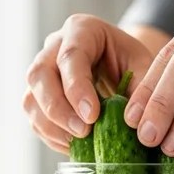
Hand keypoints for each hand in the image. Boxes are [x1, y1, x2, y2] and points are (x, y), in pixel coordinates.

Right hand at [23, 14, 154, 152]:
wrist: (116, 64)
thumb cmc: (128, 60)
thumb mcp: (143, 64)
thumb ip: (140, 86)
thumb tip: (131, 120)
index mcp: (81, 30)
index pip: (70, 57)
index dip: (77, 88)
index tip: (92, 116)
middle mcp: (52, 47)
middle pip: (39, 75)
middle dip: (58, 108)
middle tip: (82, 131)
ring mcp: (40, 71)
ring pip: (30, 99)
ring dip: (51, 125)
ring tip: (77, 142)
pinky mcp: (36, 95)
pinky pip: (33, 117)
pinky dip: (50, 135)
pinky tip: (71, 144)